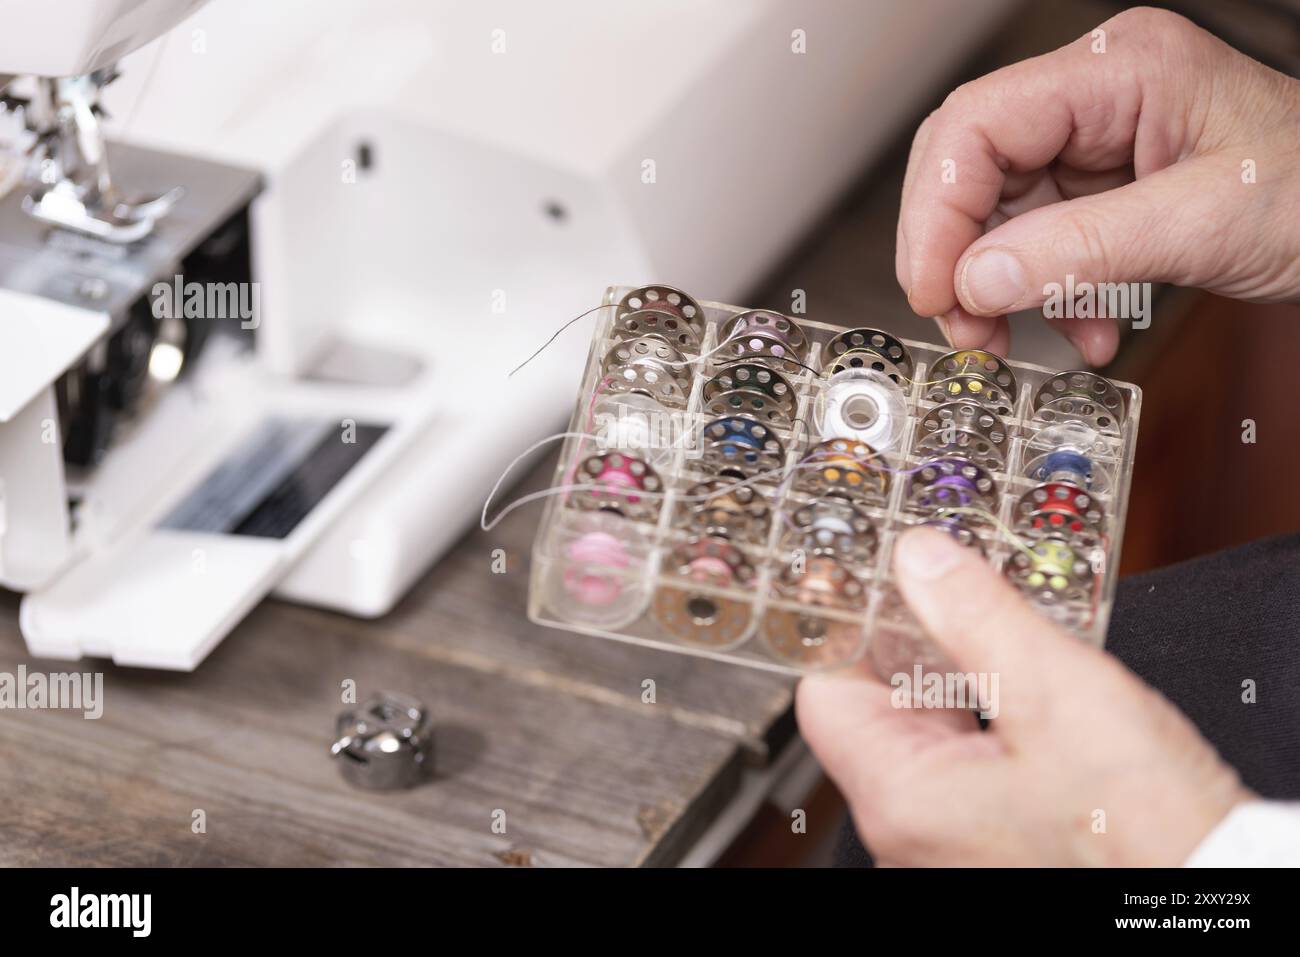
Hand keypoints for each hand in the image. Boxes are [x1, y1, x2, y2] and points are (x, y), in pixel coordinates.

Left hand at [796, 527, 1252, 865]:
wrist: (1216, 886)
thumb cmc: (1143, 829)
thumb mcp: (1055, 692)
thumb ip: (975, 615)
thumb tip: (918, 559)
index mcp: (900, 798)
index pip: (828, 692)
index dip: (853, 631)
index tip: (882, 585)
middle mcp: (910, 831)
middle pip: (879, 711)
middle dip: (916, 647)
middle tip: (956, 594)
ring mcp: (950, 842)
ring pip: (929, 736)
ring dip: (958, 681)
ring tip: (999, 633)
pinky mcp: (993, 844)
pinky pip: (968, 767)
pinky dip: (989, 720)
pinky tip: (1028, 689)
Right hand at [897, 6, 1299, 364]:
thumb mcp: (1203, 224)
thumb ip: (1081, 250)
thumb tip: (976, 279)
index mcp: (1117, 71)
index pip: (978, 125)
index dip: (938, 211)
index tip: (934, 289)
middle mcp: (1094, 98)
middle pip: (970, 167)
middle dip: (955, 252)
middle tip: (958, 321)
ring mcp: (1095, 143)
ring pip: (995, 214)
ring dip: (997, 288)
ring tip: (1007, 341)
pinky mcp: (1102, 190)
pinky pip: (1038, 244)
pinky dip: (1045, 296)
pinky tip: (1083, 329)